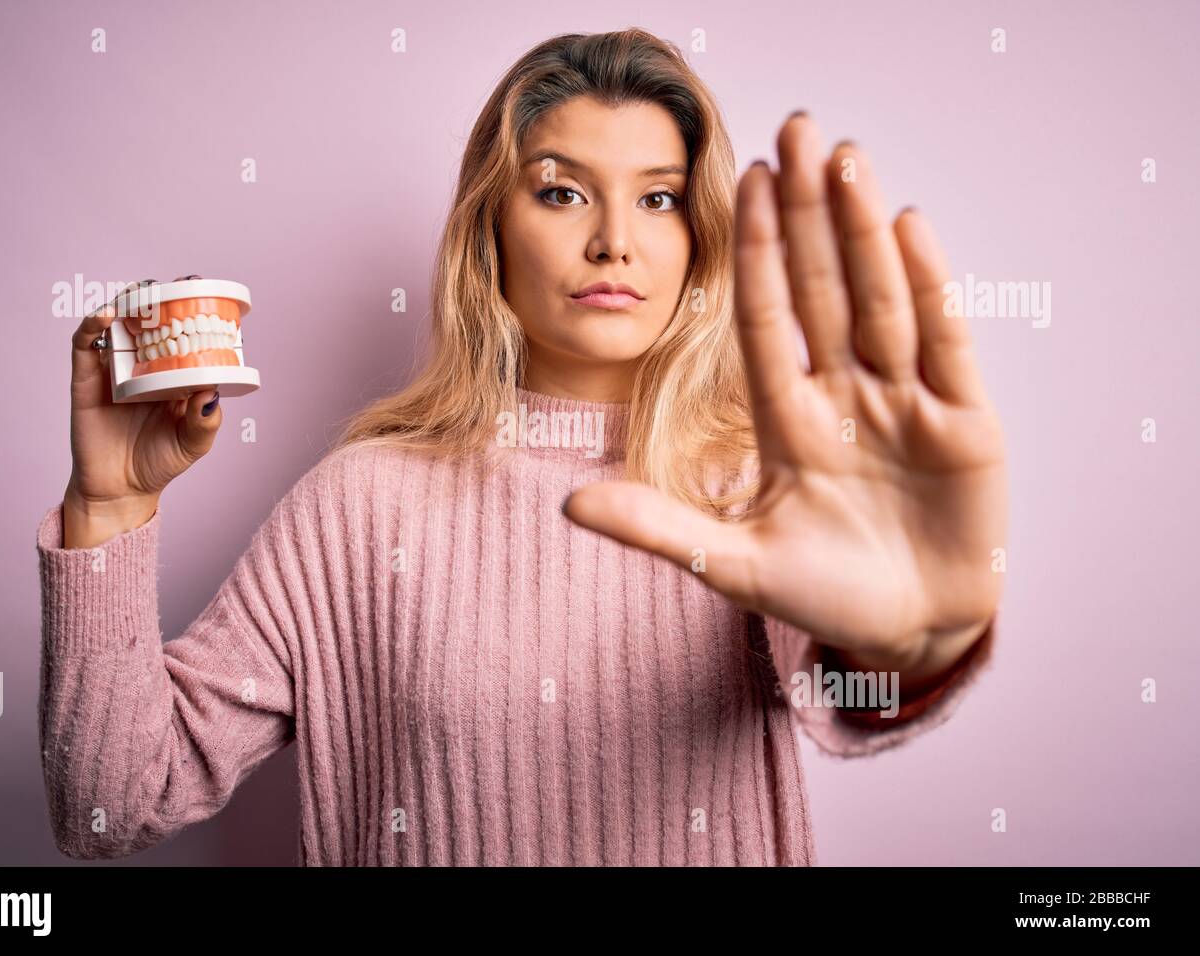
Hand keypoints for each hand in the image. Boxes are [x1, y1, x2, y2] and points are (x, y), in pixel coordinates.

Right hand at [63, 282, 221, 546]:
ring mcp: (113, 369)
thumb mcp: (192, 444)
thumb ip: (204, 421)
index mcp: (173, 375)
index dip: (193, 311)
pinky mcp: (86, 378)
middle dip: (165, 298)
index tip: (208, 291)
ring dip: (130, 302)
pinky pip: (85, 344)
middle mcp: (143, 366)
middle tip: (183, 283)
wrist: (119, 491)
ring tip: (145, 290)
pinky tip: (106, 314)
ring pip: (119, 324)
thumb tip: (211, 391)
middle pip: (152, 321)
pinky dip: (92, 324)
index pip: (183, 334)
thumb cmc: (158, 463)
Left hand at [564, 113, 1006, 681]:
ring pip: (881, 300)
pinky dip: (929, 287)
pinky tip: (908, 226)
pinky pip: (945, 343)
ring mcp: (907, 403)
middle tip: (794, 127)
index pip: (767, 320)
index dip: (756, 253)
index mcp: (791, 420)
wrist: (910, 634)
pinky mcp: (967, 422)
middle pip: (823, 290)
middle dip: (807, 213)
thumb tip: (565, 503)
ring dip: (863, 230)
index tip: (744, 181)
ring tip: (844, 158)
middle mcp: (846, 396)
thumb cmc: (824, 597)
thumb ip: (659, 528)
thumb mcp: (732, 565)